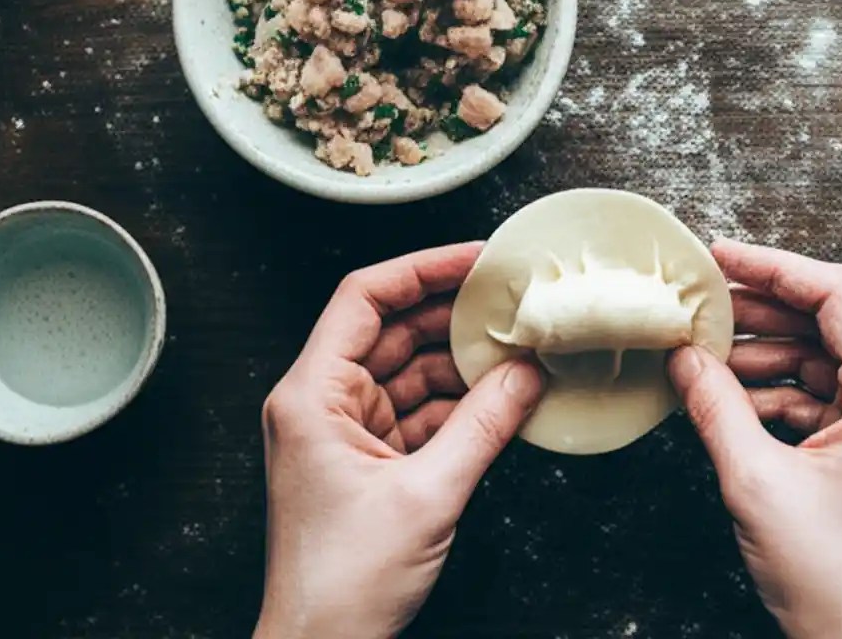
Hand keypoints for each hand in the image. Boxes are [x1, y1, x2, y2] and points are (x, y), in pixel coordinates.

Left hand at [255, 243, 545, 638]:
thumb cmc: (342, 582)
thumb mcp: (428, 495)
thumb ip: (485, 426)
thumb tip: (529, 374)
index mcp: (313, 395)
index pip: (365, 297)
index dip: (423, 268)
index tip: (477, 259)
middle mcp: (324, 404)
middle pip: (394, 331)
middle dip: (455, 317)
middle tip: (513, 300)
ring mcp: (347, 434)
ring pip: (412, 373)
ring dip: (465, 366)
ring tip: (521, 352)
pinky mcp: (371, 463)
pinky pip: (421, 414)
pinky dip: (461, 407)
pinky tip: (504, 400)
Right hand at [673, 239, 841, 638]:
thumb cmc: (827, 578)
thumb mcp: (754, 480)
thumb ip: (714, 404)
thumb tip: (682, 354)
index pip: (839, 295)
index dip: (774, 268)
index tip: (720, 256)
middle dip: (772, 300)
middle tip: (710, 293)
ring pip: (835, 349)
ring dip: (773, 345)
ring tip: (708, 349)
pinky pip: (833, 389)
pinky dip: (784, 384)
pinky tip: (731, 391)